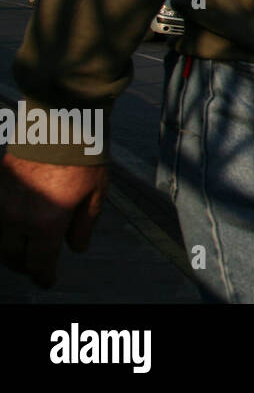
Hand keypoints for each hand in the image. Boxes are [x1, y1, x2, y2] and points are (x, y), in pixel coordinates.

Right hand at [0, 155, 108, 287]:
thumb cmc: (84, 157)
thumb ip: (84, 225)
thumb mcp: (96, 194)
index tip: (46, 281)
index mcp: (46, 223)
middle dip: (25, 265)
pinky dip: (4, 227)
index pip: (39, 263)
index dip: (43, 276)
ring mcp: (2, 202)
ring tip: (25, 248)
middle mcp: (18, 218)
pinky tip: (16, 225)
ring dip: (10, 249)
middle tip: (36, 266)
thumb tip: (76, 247)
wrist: (61, 122)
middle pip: (13, 257)